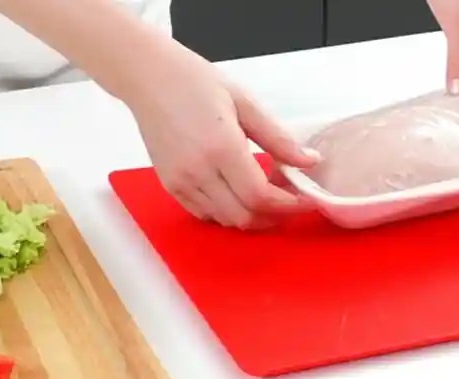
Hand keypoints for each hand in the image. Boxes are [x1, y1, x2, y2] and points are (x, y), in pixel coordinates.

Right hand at [124, 44, 318, 227]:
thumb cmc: (196, 82)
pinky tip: (237, 195)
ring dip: (250, 216)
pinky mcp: (170, 185)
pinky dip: (226, 213)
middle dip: (272, 217)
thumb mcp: (245, 102)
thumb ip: (278, 137)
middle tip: (289, 201)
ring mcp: (181, 182)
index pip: (260, 196)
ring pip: (224, 220)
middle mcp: (199, 172)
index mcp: (221, 148)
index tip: (304, 200)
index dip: (287, 205)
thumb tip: (309, 161)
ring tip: (265, 196)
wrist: (149, 78)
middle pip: (243, 216)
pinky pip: (203, 213)